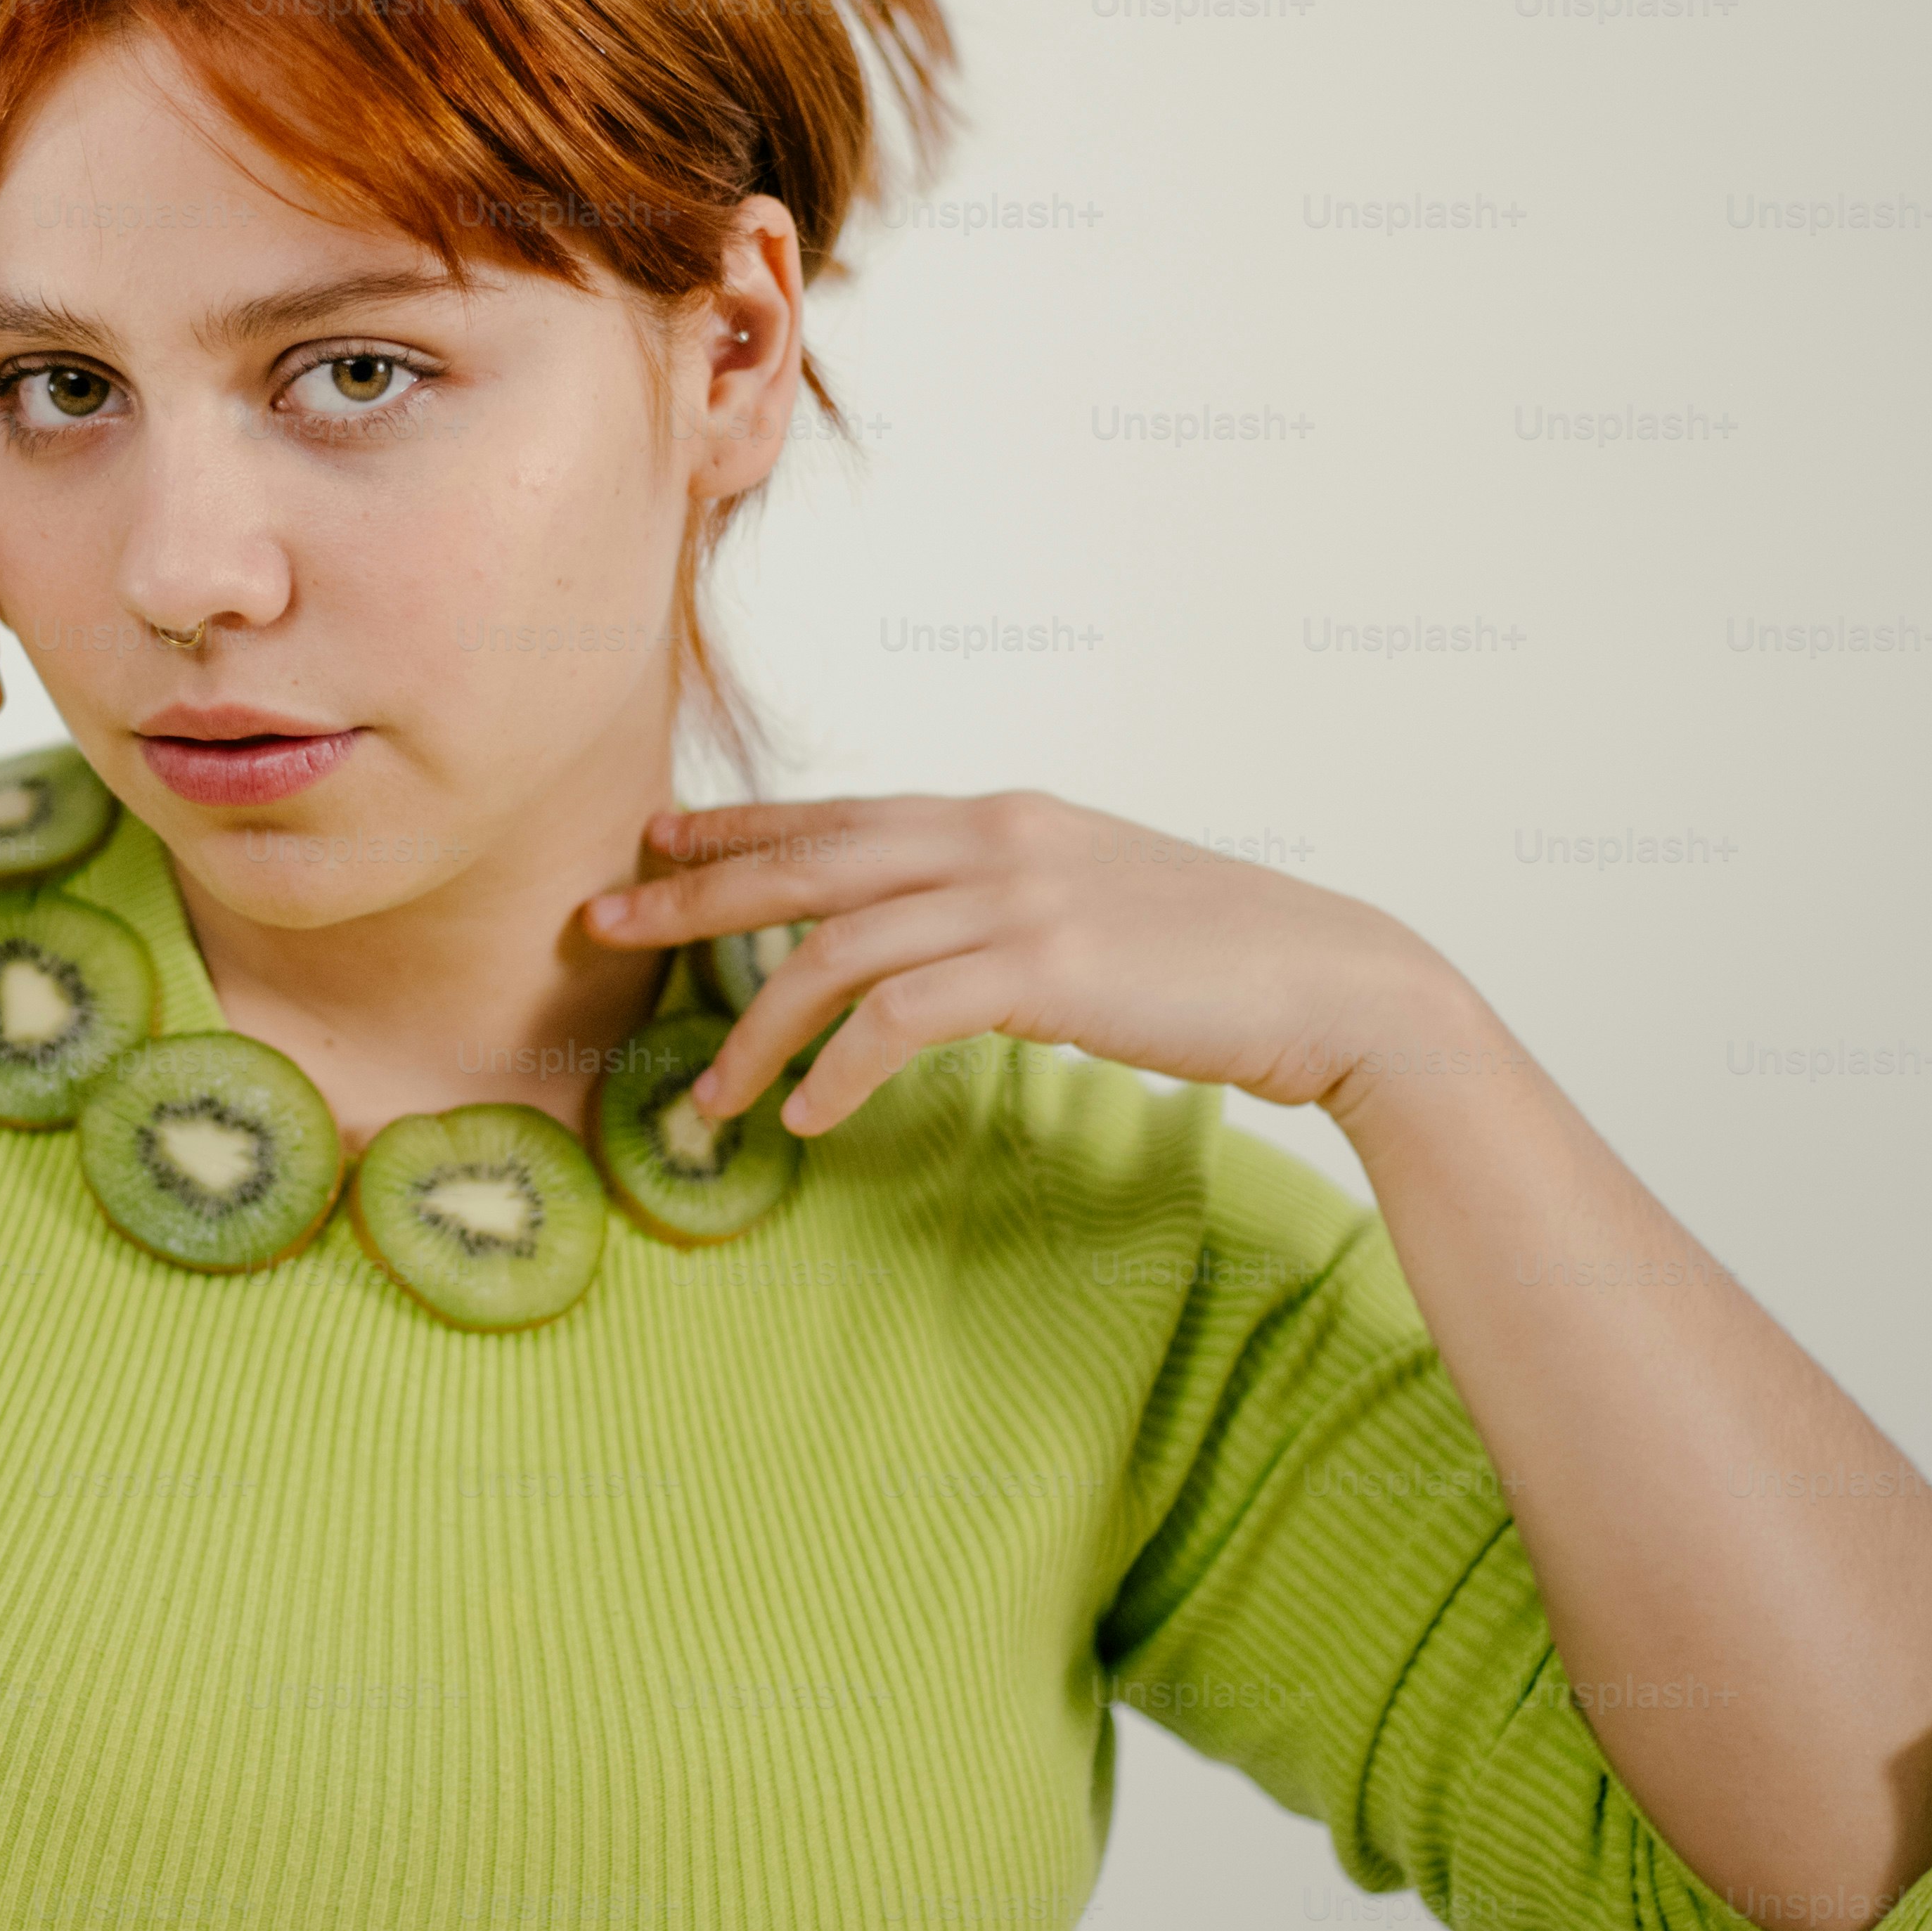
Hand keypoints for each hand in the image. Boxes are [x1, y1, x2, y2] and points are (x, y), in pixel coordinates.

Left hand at [583, 793, 1465, 1135]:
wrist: (1332, 980)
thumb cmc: (1215, 955)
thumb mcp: (1090, 896)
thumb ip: (1001, 898)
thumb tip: (926, 934)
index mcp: (999, 815)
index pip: (837, 812)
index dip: (736, 827)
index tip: (653, 842)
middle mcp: (994, 838)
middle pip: (805, 863)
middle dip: (692, 898)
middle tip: (599, 926)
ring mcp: (1018, 897)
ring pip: (836, 950)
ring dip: (755, 1030)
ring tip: (700, 1098)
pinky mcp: (1043, 969)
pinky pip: (900, 1017)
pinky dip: (840, 1070)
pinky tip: (808, 1118)